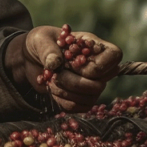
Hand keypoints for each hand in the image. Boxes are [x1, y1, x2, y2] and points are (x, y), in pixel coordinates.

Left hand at [6, 26, 122, 112]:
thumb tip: (55, 64)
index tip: (74, 63)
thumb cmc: (40, 43)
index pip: (115, 56)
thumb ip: (47, 49)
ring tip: (51, 79)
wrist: (31, 59)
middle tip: (57, 73)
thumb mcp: (40, 39)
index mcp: (94, 46)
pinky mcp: (82, 98)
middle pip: (100, 84)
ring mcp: (92, 84)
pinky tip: (53, 88)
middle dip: (74, 82)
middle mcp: (98, 66)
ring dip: (66, 91)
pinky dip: (62, 100)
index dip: (96, 66)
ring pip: (90, 98)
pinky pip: (79, 107)